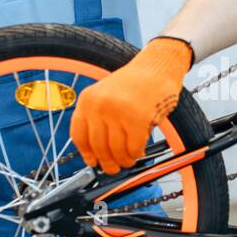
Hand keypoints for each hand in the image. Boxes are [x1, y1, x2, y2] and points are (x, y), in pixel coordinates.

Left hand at [70, 36, 193, 173]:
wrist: (158, 67)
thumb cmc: (136, 84)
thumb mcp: (107, 95)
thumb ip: (99, 118)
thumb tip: (97, 153)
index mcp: (88, 99)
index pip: (79, 135)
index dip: (86, 153)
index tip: (92, 162)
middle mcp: (100, 105)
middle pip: (98, 146)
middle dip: (107, 163)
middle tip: (113, 168)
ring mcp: (118, 111)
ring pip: (116, 150)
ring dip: (123, 161)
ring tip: (128, 161)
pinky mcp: (138, 118)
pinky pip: (134, 147)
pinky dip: (137, 154)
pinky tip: (139, 152)